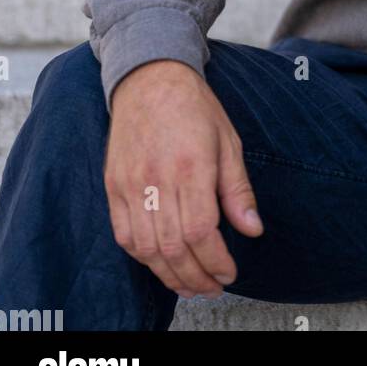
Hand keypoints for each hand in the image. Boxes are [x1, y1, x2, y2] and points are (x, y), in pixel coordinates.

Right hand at [105, 59, 263, 299]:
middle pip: (173, 247)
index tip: (230, 271)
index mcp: (191, 166)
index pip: (202, 232)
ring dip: (169, 275)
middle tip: (213, 286)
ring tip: (190, 285)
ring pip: (146, 248)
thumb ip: (238, 190)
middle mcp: (157, 179)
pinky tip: (161, 263)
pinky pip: (124, 235)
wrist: (150, 79)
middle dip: (196, 277)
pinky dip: (143, 257)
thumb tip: (253, 230)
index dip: (216, 261)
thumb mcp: (228, 141)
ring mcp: (130, 184)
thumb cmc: (194, 108)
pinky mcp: (113, 186)